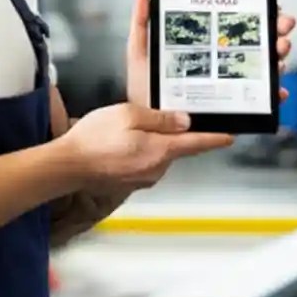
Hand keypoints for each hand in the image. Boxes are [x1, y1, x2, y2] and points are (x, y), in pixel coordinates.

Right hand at [60, 103, 233, 188]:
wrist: (67, 166)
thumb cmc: (94, 139)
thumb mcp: (128, 114)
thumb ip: (159, 118)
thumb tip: (183, 121)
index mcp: (160, 151)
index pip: (196, 144)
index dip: (215, 138)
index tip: (229, 136)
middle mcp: (156, 169)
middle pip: (176, 148)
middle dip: (172, 133)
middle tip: (158, 116)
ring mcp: (142, 178)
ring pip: (158, 155)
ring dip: (151, 142)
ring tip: (128, 128)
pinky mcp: (129, 182)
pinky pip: (143, 162)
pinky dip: (139, 151)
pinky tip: (121, 142)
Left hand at [124, 0, 296, 105]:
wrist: (148, 130)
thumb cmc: (146, 94)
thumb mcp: (141, 56)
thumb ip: (142, 26)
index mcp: (205, 48)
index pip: (235, 26)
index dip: (257, 14)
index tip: (269, 5)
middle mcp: (223, 65)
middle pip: (258, 43)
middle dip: (276, 31)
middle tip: (282, 26)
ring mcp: (231, 86)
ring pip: (265, 67)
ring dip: (279, 57)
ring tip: (279, 52)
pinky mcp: (235, 109)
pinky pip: (261, 102)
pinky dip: (274, 95)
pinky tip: (277, 91)